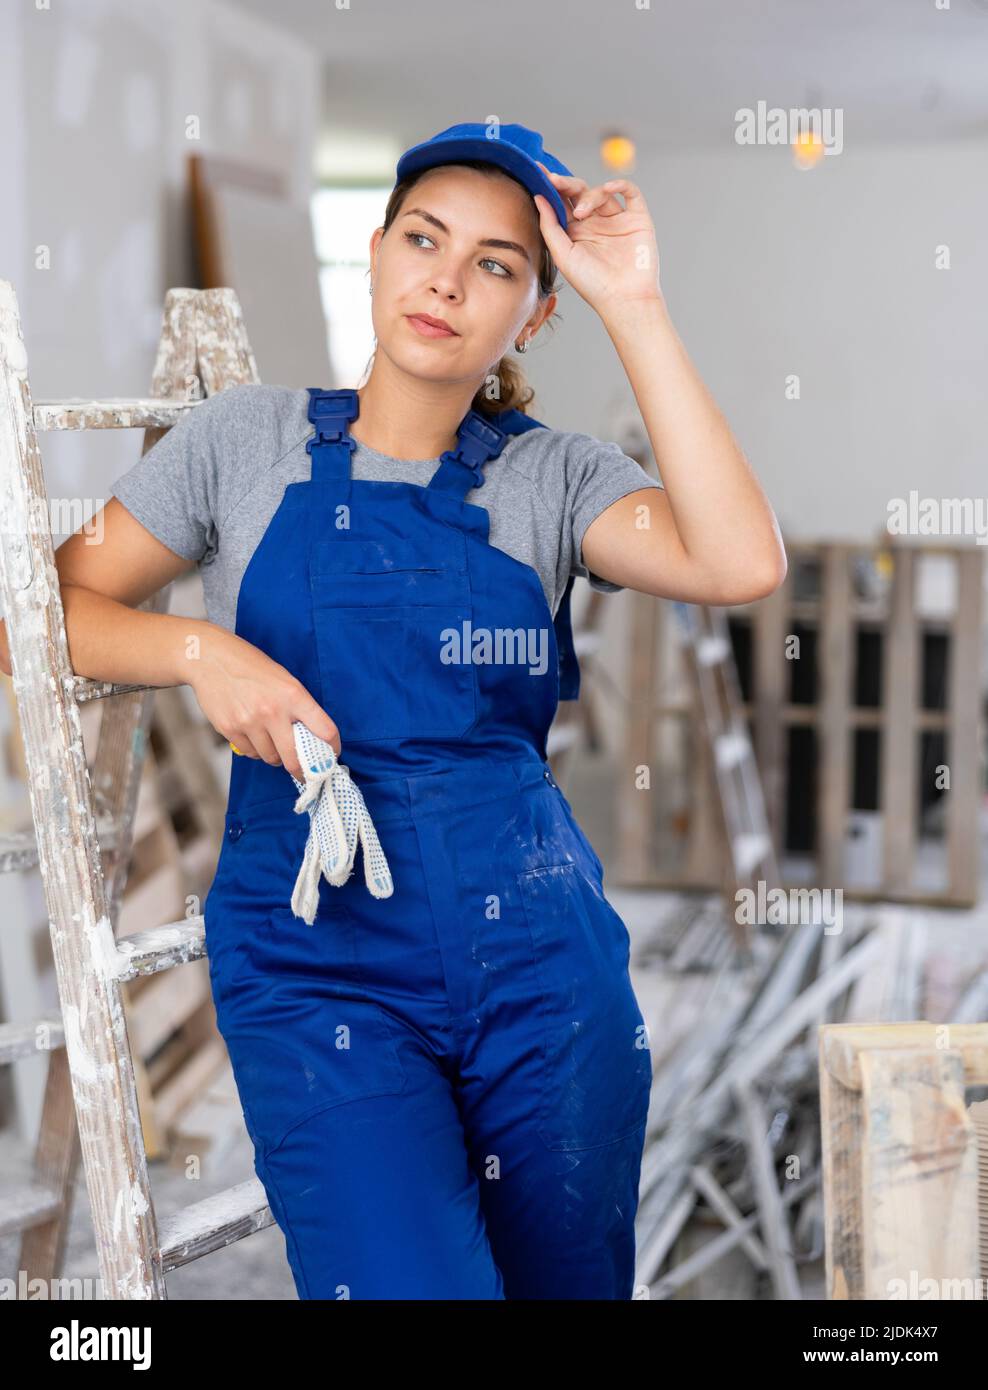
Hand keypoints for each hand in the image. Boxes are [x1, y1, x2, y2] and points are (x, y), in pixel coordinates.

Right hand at [187, 626, 340, 779]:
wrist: (210, 657)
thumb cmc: (251, 667)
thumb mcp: (284, 679)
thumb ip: (298, 707)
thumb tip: (312, 738)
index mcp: (293, 694)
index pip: (324, 730)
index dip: (332, 747)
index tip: (331, 754)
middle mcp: (273, 711)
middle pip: (295, 758)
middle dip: (302, 770)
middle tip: (304, 771)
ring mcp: (250, 722)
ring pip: (271, 758)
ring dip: (275, 756)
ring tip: (273, 742)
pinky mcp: (230, 729)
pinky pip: (250, 753)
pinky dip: (255, 750)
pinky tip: (254, 735)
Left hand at [532, 162, 661, 311]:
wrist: (624, 299)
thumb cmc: (592, 284)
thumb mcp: (563, 255)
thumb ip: (550, 226)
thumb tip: (538, 197)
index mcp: (575, 232)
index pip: (561, 202)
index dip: (551, 186)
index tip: (537, 170)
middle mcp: (595, 223)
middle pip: (579, 192)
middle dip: (566, 183)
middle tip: (555, 180)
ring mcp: (616, 220)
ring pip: (601, 192)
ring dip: (589, 196)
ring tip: (582, 213)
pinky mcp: (637, 219)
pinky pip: (630, 192)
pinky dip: (620, 185)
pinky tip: (609, 187)